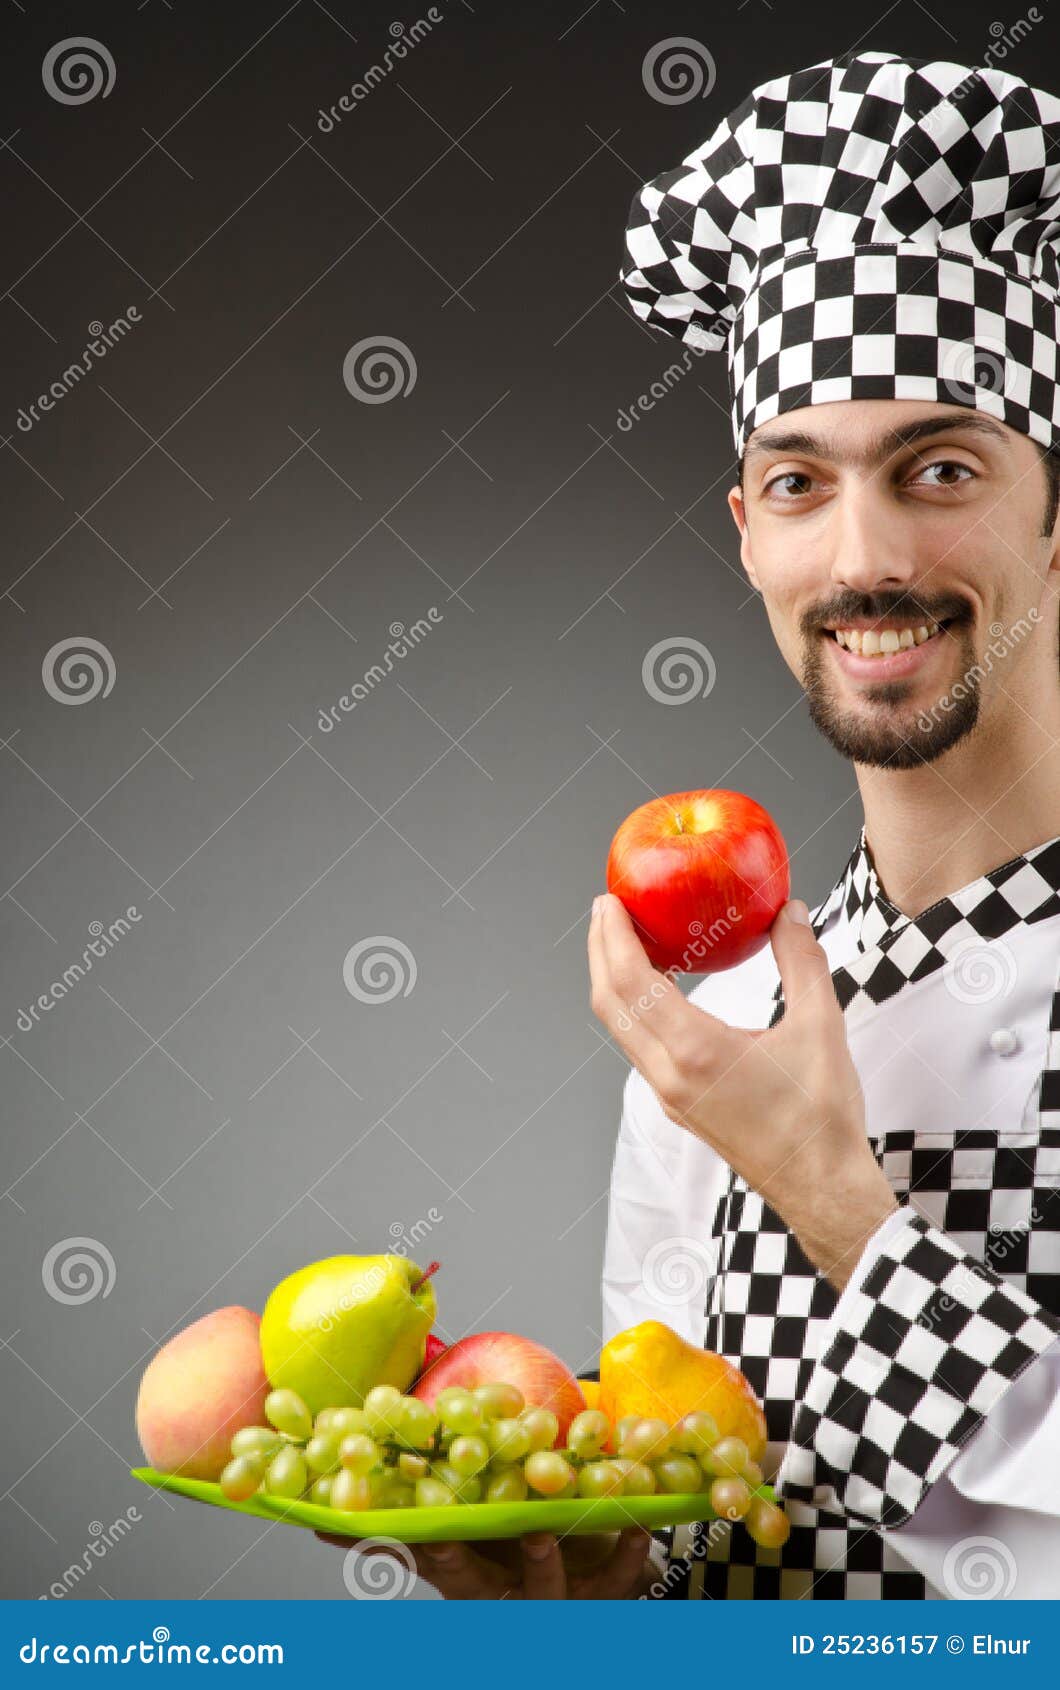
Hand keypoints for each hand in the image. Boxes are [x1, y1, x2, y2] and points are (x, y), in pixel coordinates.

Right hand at [315, 1527, 654, 1598]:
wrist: (591, 1575)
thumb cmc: (516, 1546)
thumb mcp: (466, 1533)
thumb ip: (412, 1517)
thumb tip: (336, 1508)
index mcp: (470, 1572)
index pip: (430, 1559)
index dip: (410, 1547)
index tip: (383, 1525)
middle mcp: (507, 1592)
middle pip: (478, 1586)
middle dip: (462, 1565)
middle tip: (447, 1536)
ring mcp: (554, 1596)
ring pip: (544, 1590)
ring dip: (540, 1564)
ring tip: (539, 1531)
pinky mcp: (602, 1592)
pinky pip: (614, 1578)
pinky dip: (625, 1554)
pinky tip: (637, 1528)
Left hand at [588, 892, 896, 1289]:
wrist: (820, 1186)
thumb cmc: (821, 1115)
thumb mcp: (820, 1027)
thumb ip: (801, 961)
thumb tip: (791, 911)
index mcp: (696, 1052)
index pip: (631, 983)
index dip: (613, 937)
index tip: (609, 900)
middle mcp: (670, 1075)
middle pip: (610, 1004)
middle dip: (601, 951)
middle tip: (607, 909)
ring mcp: (669, 1095)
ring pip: (621, 1029)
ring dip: (614, 982)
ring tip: (627, 942)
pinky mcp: (678, 1106)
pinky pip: (640, 1047)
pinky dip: (635, 1009)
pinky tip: (658, 990)